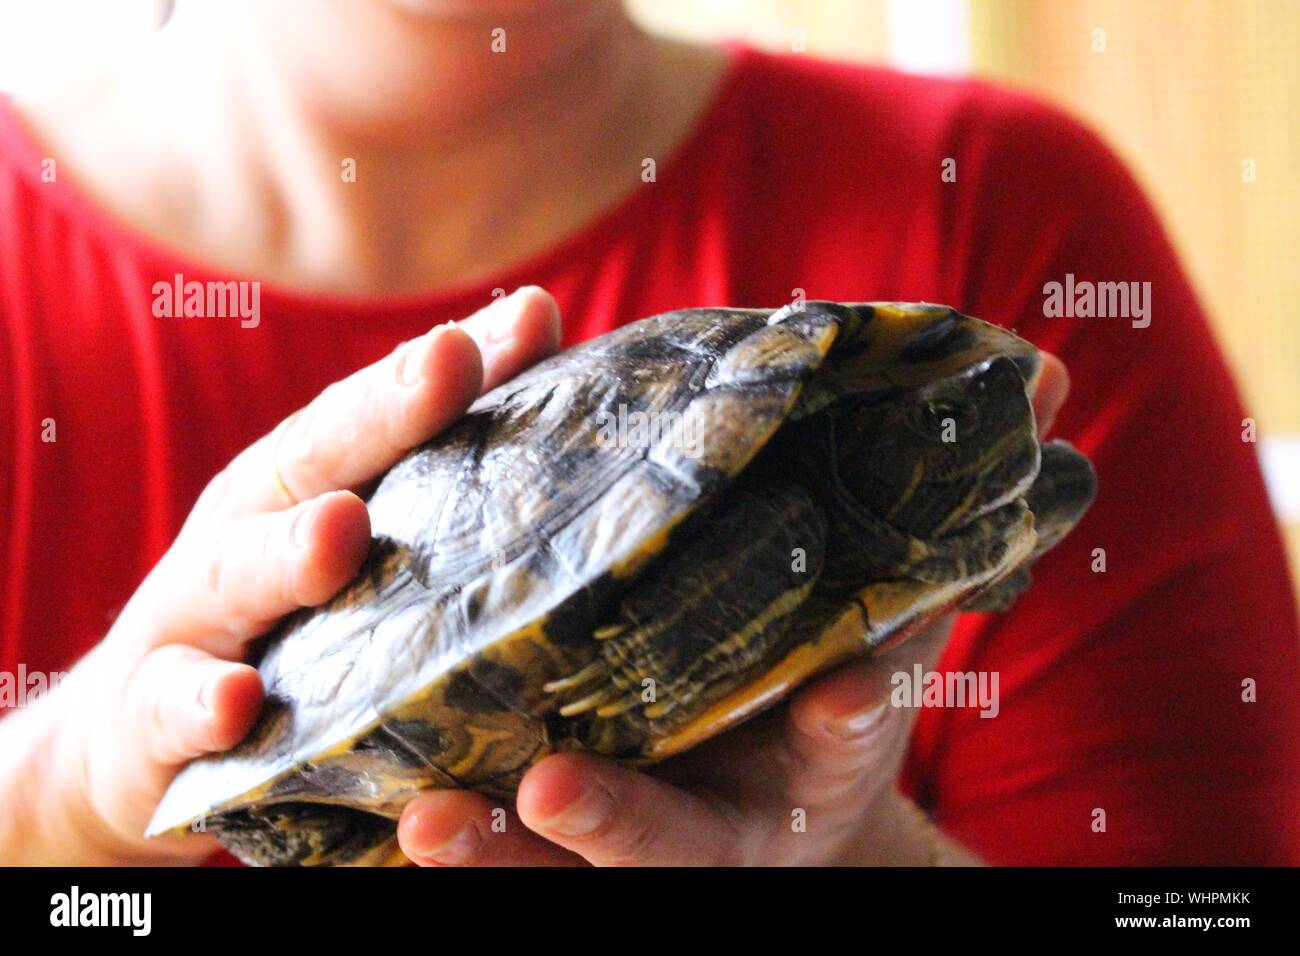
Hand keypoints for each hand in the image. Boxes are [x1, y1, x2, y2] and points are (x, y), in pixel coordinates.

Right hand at [0, 287, 560, 864]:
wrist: (144, 735)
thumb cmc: (288, 627)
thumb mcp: (361, 553)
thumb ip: (448, 497)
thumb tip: (579, 428)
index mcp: (311, 484)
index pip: (391, 410)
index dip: (464, 363)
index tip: (535, 316)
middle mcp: (251, 529)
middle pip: (319, 459)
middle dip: (387, 409)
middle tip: (451, 360)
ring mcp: (195, 618)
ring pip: (241, 573)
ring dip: (290, 551)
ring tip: (341, 529)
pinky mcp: (152, 714)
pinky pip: (171, 707)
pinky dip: (201, 702)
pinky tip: (238, 700)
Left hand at [395, 355, 1070, 865]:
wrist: (772, 792)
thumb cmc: (822, 682)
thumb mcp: (885, 610)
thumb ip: (941, 512)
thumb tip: (1058, 380)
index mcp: (814, 758)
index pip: (839, 737)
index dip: (848, 718)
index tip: (845, 697)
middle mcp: (724, 817)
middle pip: (670, 844)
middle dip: (619, 825)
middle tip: (556, 791)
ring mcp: (637, 836)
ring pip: (561, 874)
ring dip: (496, 856)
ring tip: (428, 821)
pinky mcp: (554, 838)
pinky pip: (497, 859)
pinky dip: (450, 844)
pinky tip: (388, 814)